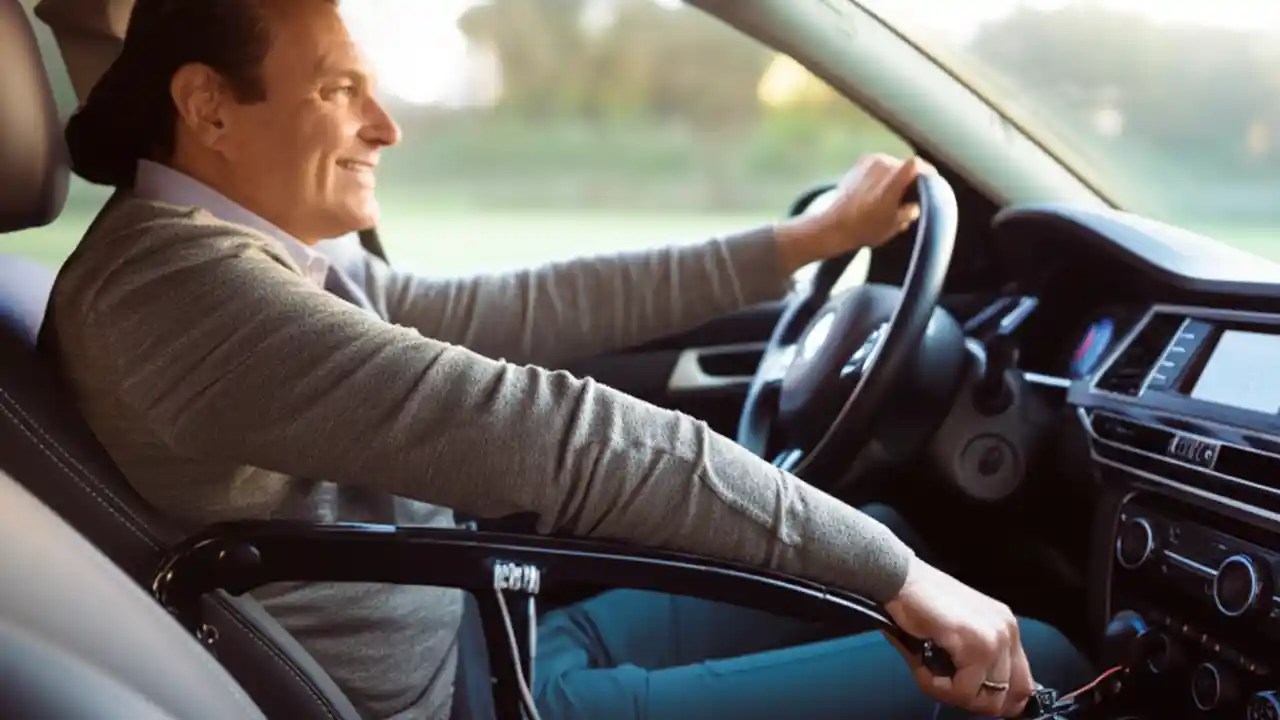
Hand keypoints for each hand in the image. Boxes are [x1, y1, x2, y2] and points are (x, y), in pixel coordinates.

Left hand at [774, 154, 929, 272]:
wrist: (833, 225)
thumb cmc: (865, 228)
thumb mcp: (894, 225)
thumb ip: (909, 211)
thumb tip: (914, 206)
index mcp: (895, 177)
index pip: (918, 165)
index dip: (927, 172)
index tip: (931, 181)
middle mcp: (883, 163)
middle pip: (905, 166)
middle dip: (909, 178)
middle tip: (909, 196)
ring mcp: (869, 162)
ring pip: (891, 165)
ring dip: (894, 176)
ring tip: (891, 196)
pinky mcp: (858, 164)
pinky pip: (878, 167)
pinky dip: (881, 176)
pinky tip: (877, 192)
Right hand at [883, 557, 1034, 717]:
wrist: (901, 579)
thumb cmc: (920, 604)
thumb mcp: (958, 631)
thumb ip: (975, 659)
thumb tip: (978, 698)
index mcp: (1006, 627)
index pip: (1024, 683)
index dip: (1000, 700)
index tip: (973, 699)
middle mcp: (1008, 632)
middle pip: (1010, 697)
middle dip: (976, 702)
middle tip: (947, 687)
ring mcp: (995, 638)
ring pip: (987, 699)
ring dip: (954, 694)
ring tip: (929, 674)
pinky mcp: (975, 644)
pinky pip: (963, 689)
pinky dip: (938, 686)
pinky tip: (922, 666)